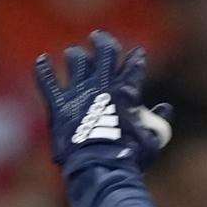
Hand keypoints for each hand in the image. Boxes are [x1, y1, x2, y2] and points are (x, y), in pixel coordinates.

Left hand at [33, 29, 172, 174]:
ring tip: (74, 54)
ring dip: (76, 55)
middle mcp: (102, 85)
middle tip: (98, 38)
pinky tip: (42, 61)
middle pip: (104, 50)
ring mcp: (79, 93)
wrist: (100, 169)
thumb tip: (164, 109)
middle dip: (102, 41)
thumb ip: (159, 122)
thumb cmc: (129, 158)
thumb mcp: (152, 140)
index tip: (136, 55)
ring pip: (75, 60)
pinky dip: (43, 70)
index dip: (136, 58)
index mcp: (125, 91)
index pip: (132, 65)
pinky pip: (47, 81)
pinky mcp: (59, 105)